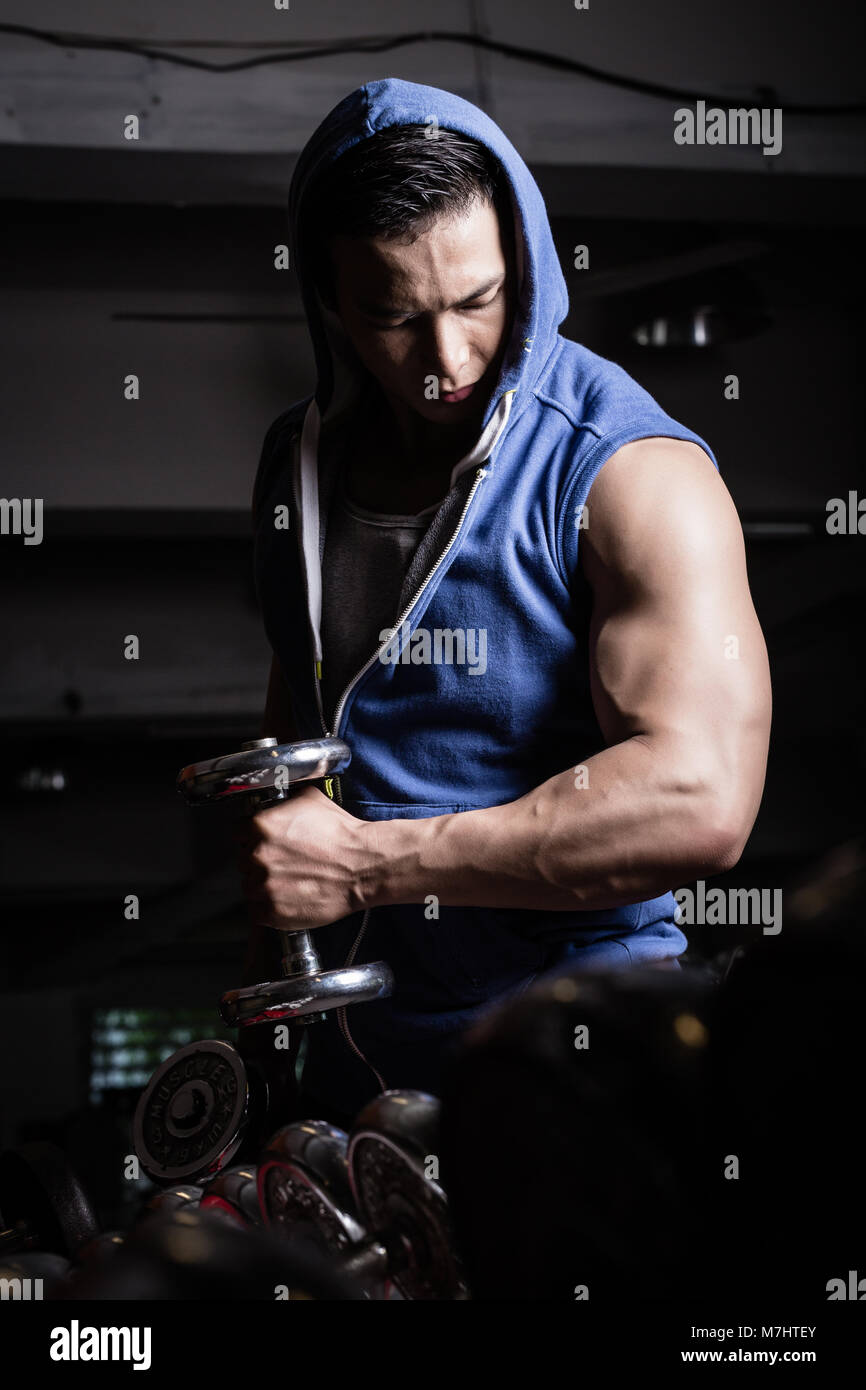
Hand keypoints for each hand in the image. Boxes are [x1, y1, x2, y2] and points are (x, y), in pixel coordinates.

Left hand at [234, 786, 371, 930]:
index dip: (251, 838)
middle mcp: (257, 855)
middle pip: (243, 861)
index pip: (238, 833)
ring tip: (289, 883)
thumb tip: (275, 801)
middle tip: (283, 864)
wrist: (363, 866)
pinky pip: (257, 912)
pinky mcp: (272, 912)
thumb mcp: (311, 799)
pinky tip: (288, 899)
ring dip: (264, 886)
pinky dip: (269, 909)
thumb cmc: (342, 834)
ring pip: (249, 887)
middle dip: (260, 862)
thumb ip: (284, 802)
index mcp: (260, 826)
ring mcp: (263, 885)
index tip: (263, 844)